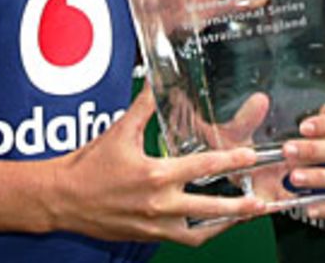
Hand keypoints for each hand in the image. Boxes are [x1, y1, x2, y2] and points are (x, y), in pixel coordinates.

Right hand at [45, 88, 266, 244]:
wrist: (62, 199)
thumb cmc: (89, 165)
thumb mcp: (119, 131)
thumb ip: (144, 107)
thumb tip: (159, 84)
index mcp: (154, 174)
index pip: (201, 167)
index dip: (230, 161)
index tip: (250, 157)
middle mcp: (158, 203)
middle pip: (209, 207)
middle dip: (239, 204)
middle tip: (262, 200)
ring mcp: (155, 224)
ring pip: (200, 231)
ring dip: (226, 223)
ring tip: (247, 215)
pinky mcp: (149, 236)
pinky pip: (184, 240)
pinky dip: (203, 234)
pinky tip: (215, 227)